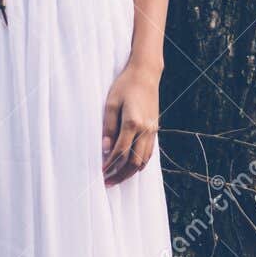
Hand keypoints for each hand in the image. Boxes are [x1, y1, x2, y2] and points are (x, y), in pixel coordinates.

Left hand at [102, 62, 160, 184]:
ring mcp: (152, 131)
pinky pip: (149, 153)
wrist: (146, 74)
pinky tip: (130, 168)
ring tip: (117, 178)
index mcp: (133, 122)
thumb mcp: (111, 104)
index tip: (100, 172)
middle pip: (134, 161)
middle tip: (107, 182)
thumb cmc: (125, 86)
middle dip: (120, 174)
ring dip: (130, 173)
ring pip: (143, 160)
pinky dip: (140, 164)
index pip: (120, 152)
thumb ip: (108, 128)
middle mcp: (145, 129)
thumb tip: (105, 148)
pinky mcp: (155, 129)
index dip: (110, 164)